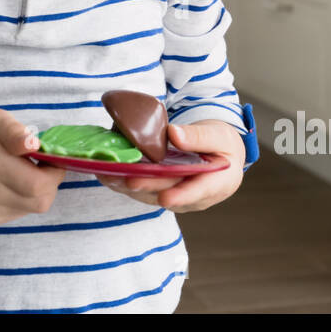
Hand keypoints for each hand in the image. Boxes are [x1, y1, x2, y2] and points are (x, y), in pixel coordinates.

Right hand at [0, 108, 66, 226]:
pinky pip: (16, 213)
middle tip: (40, 164)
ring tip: (20, 170)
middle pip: (39, 201)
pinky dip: (21, 199)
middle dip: (49, 183)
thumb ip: (14, 131)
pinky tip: (7, 182)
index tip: (51, 157)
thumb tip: (34, 145)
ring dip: (35, 191)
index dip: (54, 173)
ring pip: (30, 208)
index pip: (38, 184)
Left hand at [97, 120, 244, 212]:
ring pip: (151, 194)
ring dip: (129, 186)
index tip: (165, 197)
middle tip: (129, 180)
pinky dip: (124, 183)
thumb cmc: (222, 144)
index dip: (181, 196)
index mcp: (217, 183)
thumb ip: (198, 137)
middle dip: (147, 187)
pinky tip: (107, 174)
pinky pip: (143, 190)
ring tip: (110, 175)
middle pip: (169, 192)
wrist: (222, 155)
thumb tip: (174, 134)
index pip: (198, 192)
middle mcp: (195, 196)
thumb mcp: (218, 135)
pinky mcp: (162, 193)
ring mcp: (177, 197)